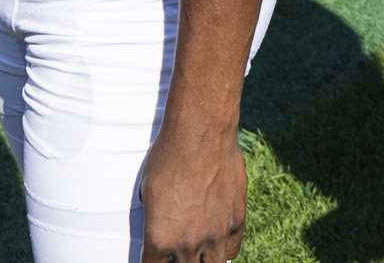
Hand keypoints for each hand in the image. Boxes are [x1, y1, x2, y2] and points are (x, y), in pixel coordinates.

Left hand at [138, 121, 248, 261]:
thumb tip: (158, 221)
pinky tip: (217, 242)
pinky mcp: (237, 219)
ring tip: (198, 253)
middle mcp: (188, 242)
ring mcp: (216, 233)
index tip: (157, 258)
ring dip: (203, 262)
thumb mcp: (146, 189)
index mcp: (160, 237)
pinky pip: (232, 249)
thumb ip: (152, 216)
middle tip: (177, 255)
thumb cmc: (168, 156)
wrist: (201, 133)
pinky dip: (223, 249)